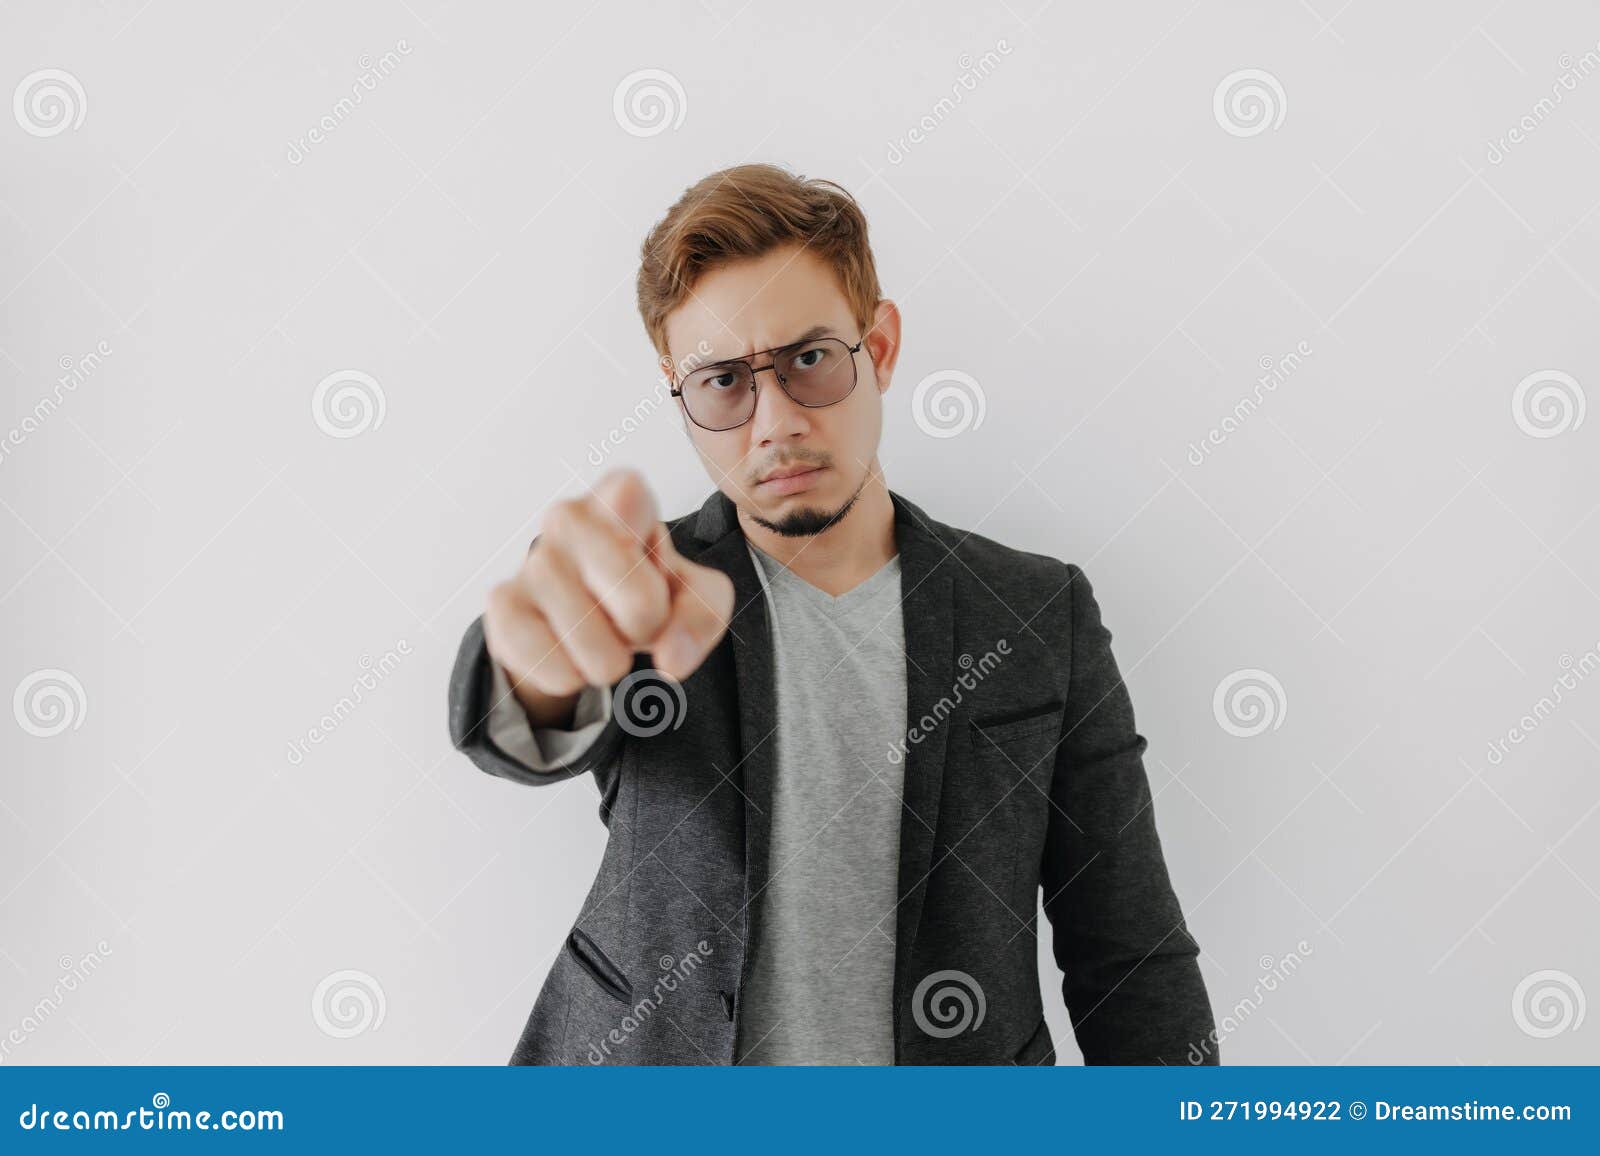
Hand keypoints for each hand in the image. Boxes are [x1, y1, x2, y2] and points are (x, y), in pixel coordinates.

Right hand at [484, 468, 734, 726]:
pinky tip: (571, 663)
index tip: (644, 555)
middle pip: (627, 584)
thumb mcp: (695, 597)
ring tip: (607, 646)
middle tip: (641, 626)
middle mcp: (569, 519)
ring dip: (605, 656)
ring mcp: (532, 561)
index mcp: (621, 500)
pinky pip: (539, 654)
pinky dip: (566, 673)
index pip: (628, 494)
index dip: (643, 536)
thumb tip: (671, 660)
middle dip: (644, 620)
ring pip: (583, 629)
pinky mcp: (503, 604)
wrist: (587, 621)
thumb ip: (700, 617)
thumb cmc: (644, 591)